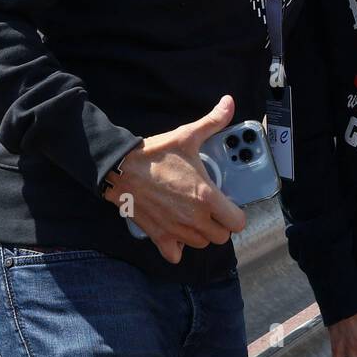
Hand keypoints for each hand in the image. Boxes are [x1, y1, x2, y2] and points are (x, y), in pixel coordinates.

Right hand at [103, 94, 247, 263]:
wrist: (120, 168)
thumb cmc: (155, 154)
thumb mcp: (187, 136)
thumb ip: (213, 121)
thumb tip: (229, 103)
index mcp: (206, 196)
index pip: (237, 222)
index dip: (236, 214)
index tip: (230, 205)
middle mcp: (194, 218)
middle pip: (220, 236)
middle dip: (220, 224)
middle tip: (213, 209)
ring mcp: (176, 230)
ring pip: (200, 244)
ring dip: (202, 234)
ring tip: (196, 216)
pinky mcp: (158, 235)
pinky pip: (175, 254)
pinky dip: (178, 247)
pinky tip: (177, 231)